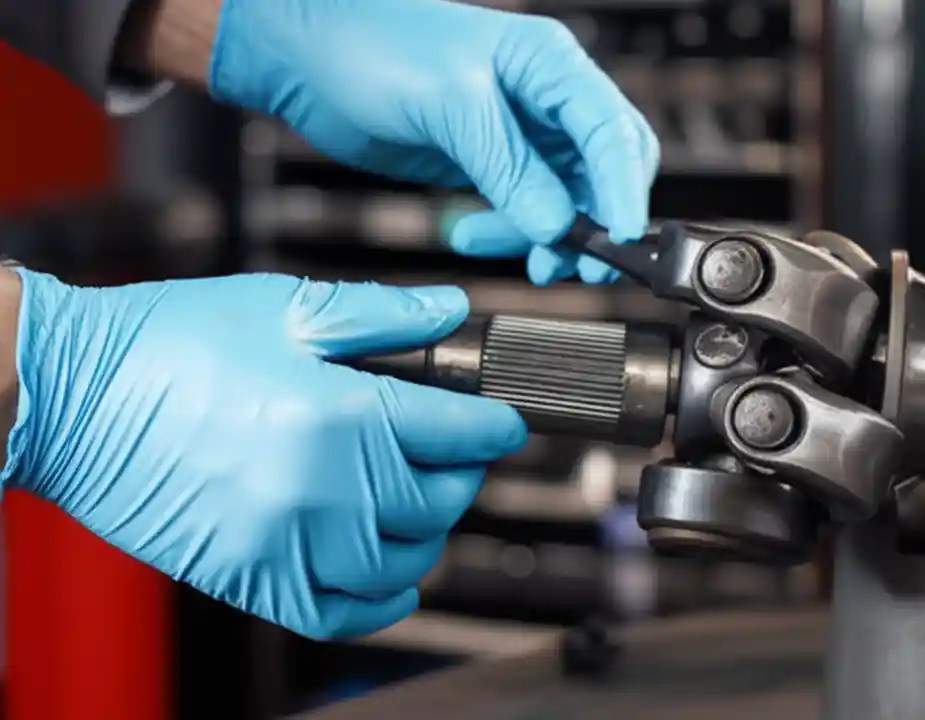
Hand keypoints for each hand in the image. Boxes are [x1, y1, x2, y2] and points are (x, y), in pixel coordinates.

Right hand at [1, 270, 525, 639]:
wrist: (74, 396)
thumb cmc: (172, 342)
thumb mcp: (285, 306)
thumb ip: (381, 315)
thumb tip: (452, 312)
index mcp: (340, 415)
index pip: (459, 435)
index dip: (494, 425)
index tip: (503, 421)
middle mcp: (322, 490)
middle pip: (439, 501)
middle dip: (460, 472)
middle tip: (450, 450)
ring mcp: (286, 544)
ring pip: (402, 561)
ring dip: (424, 532)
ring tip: (412, 499)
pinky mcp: (251, 579)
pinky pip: (342, 612)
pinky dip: (380, 596)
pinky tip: (384, 566)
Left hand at [209, 0, 659, 284]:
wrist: (306, 55)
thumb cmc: (371, 46)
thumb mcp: (449, 104)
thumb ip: (509, 167)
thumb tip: (557, 226)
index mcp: (550, 64)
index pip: (612, 131)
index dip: (624, 189)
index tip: (623, 239)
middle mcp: (545, 97)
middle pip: (605, 169)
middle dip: (598, 220)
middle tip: (582, 268)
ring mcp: (520, 132)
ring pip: (568, 197)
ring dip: (554, 236)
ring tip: (529, 263)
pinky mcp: (490, 161)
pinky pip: (526, 206)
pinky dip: (514, 231)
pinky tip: (475, 235)